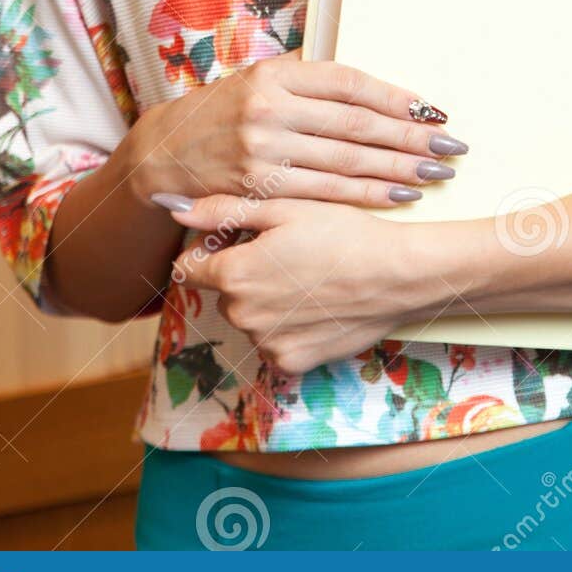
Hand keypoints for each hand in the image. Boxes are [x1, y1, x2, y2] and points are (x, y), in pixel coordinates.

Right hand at [128, 51, 467, 211]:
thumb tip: (377, 92)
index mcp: (277, 74)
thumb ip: (310, 83)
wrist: (164, 153)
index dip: (396, 98)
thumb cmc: (224, 112)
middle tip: (451, 146)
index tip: (434, 111)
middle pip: (356, 124)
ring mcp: (263, 149)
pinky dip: (366, 194)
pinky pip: (324, 193)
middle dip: (410, 137)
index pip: (350, 84)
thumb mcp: (260, 80)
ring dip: (398, 168)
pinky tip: (399, 196)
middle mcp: (270, 107)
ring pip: (346, 161)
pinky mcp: (258, 187)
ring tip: (437, 172)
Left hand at [170, 190, 426, 373]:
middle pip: (223, 292)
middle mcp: (242, 315)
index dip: (208, 250)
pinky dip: (287, 327)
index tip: (236, 239)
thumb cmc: (342, 233)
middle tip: (285, 253)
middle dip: (242, 274)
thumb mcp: (284, 209)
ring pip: (250, 317)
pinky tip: (316, 305)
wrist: (396, 276)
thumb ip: (224, 211)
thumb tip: (174, 207)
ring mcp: (266, 343)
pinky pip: (273, 343)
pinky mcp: (291, 364)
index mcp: (234, 274)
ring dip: (265, 301)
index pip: (187, 268)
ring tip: (307, 278)